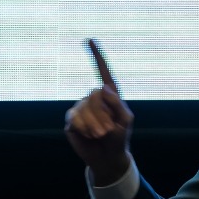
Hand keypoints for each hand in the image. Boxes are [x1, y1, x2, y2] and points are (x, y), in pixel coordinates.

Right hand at [64, 38, 133, 182]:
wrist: (106, 157)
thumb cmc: (119, 138)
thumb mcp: (126, 120)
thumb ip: (118, 103)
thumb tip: (102, 87)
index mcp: (109, 94)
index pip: (103, 71)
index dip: (97, 56)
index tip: (89, 40)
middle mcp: (93, 98)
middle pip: (93, 94)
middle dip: (102, 115)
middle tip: (107, 129)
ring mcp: (81, 107)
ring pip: (84, 108)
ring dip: (94, 125)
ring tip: (99, 134)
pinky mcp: (71, 120)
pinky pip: (75, 118)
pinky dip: (84, 128)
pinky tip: (87, 135)